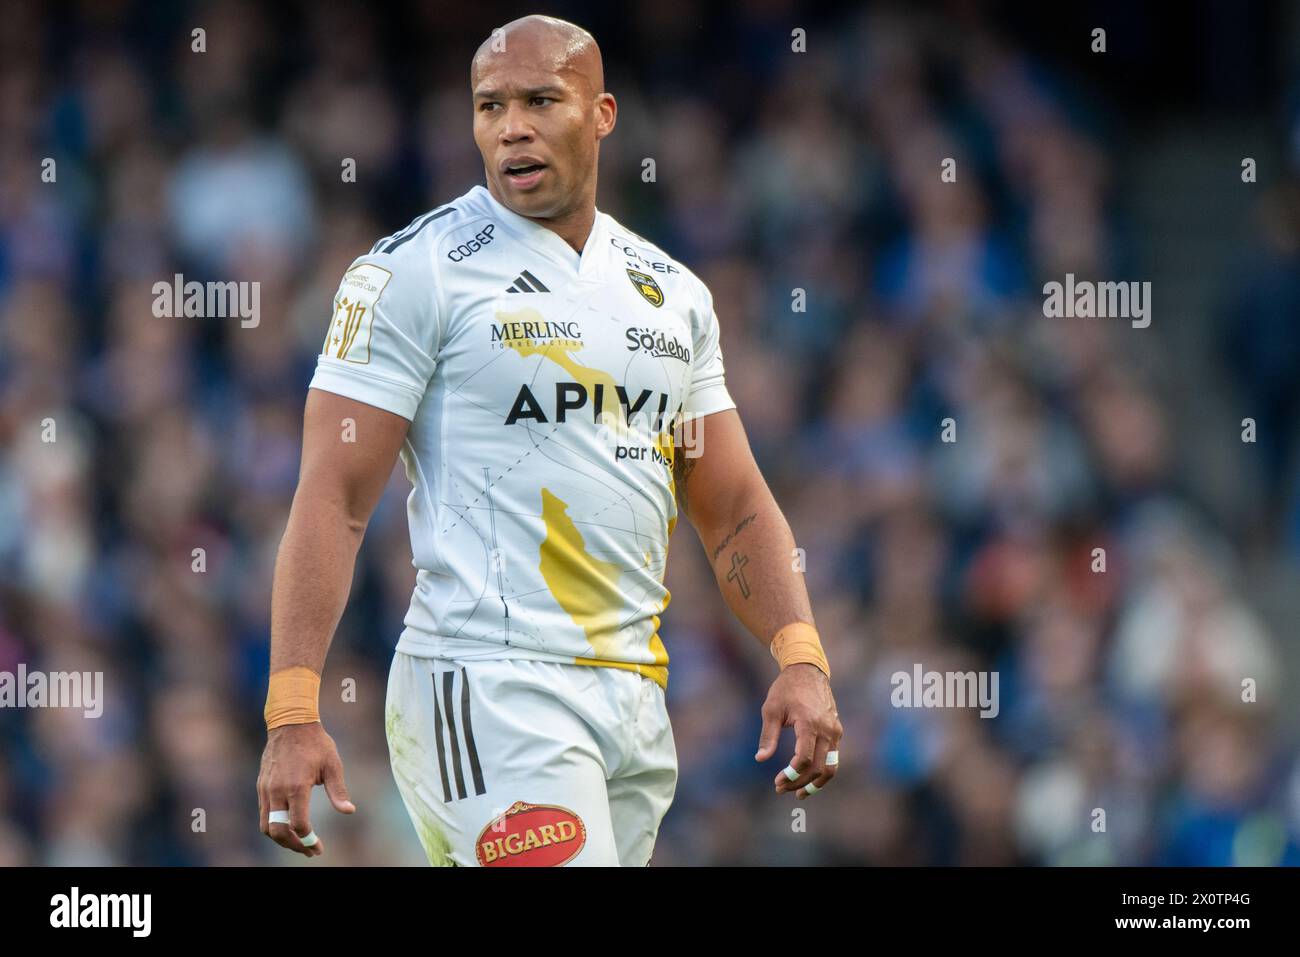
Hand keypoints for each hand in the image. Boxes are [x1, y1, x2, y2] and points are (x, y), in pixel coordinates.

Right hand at [257, 722, 355, 856]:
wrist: (290, 723)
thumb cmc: (316, 743)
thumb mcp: (333, 765)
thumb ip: (339, 791)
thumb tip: (349, 811)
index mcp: (296, 786)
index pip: (299, 824)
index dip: (309, 840)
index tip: (319, 848)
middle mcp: (277, 790)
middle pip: (278, 831)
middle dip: (293, 846)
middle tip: (309, 850)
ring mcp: (266, 789)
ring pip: (266, 825)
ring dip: (281, 838)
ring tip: (299, 842)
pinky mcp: (261, 786)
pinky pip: (264, 813)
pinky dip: (274, 825)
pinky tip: (289, 825)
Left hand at [755, 663, 841, 798]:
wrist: (808, 671)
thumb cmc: (786, 689)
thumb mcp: (771, 710)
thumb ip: (768, 736)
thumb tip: (760, 759)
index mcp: (809, 723)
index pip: (804, 759)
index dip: (791, 775)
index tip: (777, 782)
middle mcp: (826, 729)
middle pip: (818, 768)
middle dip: (800, 783)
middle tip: (782, 789)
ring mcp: (835, 731)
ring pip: (830, 767)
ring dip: (815, 783)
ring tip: (800, 793)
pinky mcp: (837, 731)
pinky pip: (833, 758)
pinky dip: (821, 771)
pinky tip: (808, 778)